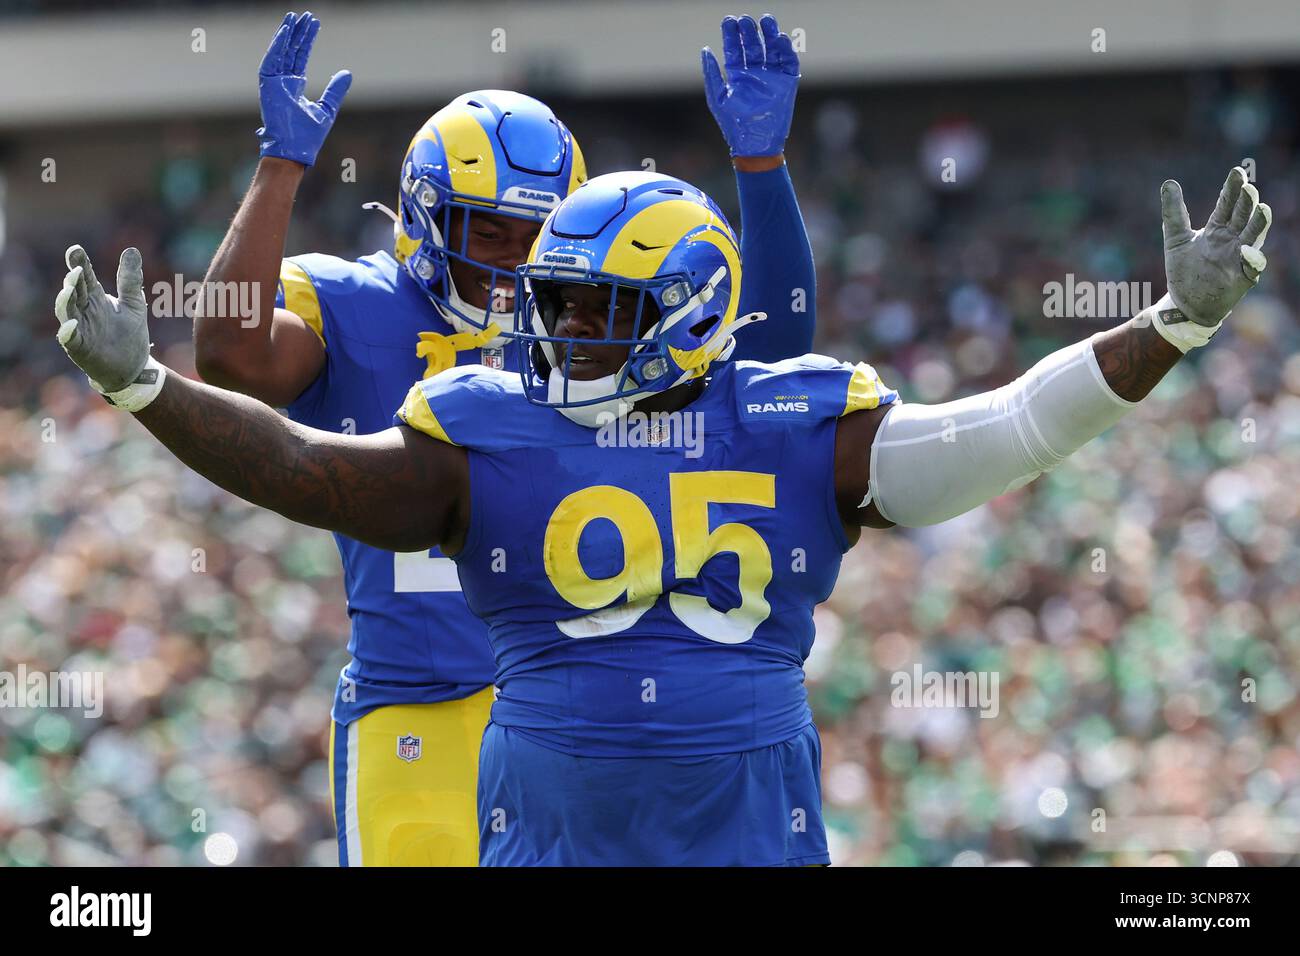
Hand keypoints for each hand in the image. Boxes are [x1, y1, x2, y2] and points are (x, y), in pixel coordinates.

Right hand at [54, 246, 150, 392]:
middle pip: (73, 292)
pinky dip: (68, 332)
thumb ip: (130, 279)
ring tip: (69, 289)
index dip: (79, 263)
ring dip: (65, 301)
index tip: (75, 250)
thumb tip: (132, 250)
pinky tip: (71, 325)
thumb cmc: (129, 335)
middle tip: (77, 269)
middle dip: (73, 280)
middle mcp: (84, 311)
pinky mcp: (80, 348)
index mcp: (95, 299)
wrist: (134, 367)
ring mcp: (79, 329)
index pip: (85, 278)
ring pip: (66, 312)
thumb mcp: (134, 304)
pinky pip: (69, 339)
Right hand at [256, 11, 351, 166]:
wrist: (294, 150)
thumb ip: (335, 90)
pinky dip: (277, 45)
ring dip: (287, 34)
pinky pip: (271, 60)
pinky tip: (285, 31)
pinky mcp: (266, 85)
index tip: (314, 25)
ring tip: (295, 17)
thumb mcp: (327, 108)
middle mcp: (282, 82)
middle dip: (298, 33)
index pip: (300, 57)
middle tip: (306, 15)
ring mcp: (273, 83)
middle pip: (290, 51)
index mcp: (293, 87)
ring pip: (280, 52)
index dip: (307, 40)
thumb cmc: (308, 136)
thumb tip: (347, 73)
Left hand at [701, 14, 798, 158]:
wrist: (754, 144)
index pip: (735, 49)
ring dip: (769, 34)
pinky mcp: (787, 83)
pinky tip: (780, 38)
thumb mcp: (717, 97)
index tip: (729, 21)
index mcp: (737, 76)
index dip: (732, 35)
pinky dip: (785, 49)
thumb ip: (712, 73)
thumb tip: (705, 50)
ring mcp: (771, 77)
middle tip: (746, 20)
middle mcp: (754, 73)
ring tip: (766, 20)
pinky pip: (788, 62)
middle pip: (753, 45)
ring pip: (772, 49)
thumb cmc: (733, 124)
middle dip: (749, 31)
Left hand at [1160, 166, 1270, 326]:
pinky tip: (1247, 250)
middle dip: (1247, 202)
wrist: (1184, 303)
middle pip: (1243, 216)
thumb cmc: (1184, 270)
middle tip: (1248, 187)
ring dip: (1259, 223)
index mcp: (1217, 228)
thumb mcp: (1175, 239)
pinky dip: (1252, 258)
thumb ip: (1173, 212)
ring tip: (1262, 208)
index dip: (1232, 189)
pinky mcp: (1243, 277)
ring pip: (1254, 236)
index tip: (1238, 171)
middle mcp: (1232, 240)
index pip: (1227, 204)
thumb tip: (1168, 183)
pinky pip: (1252, 266)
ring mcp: (1239, 257)